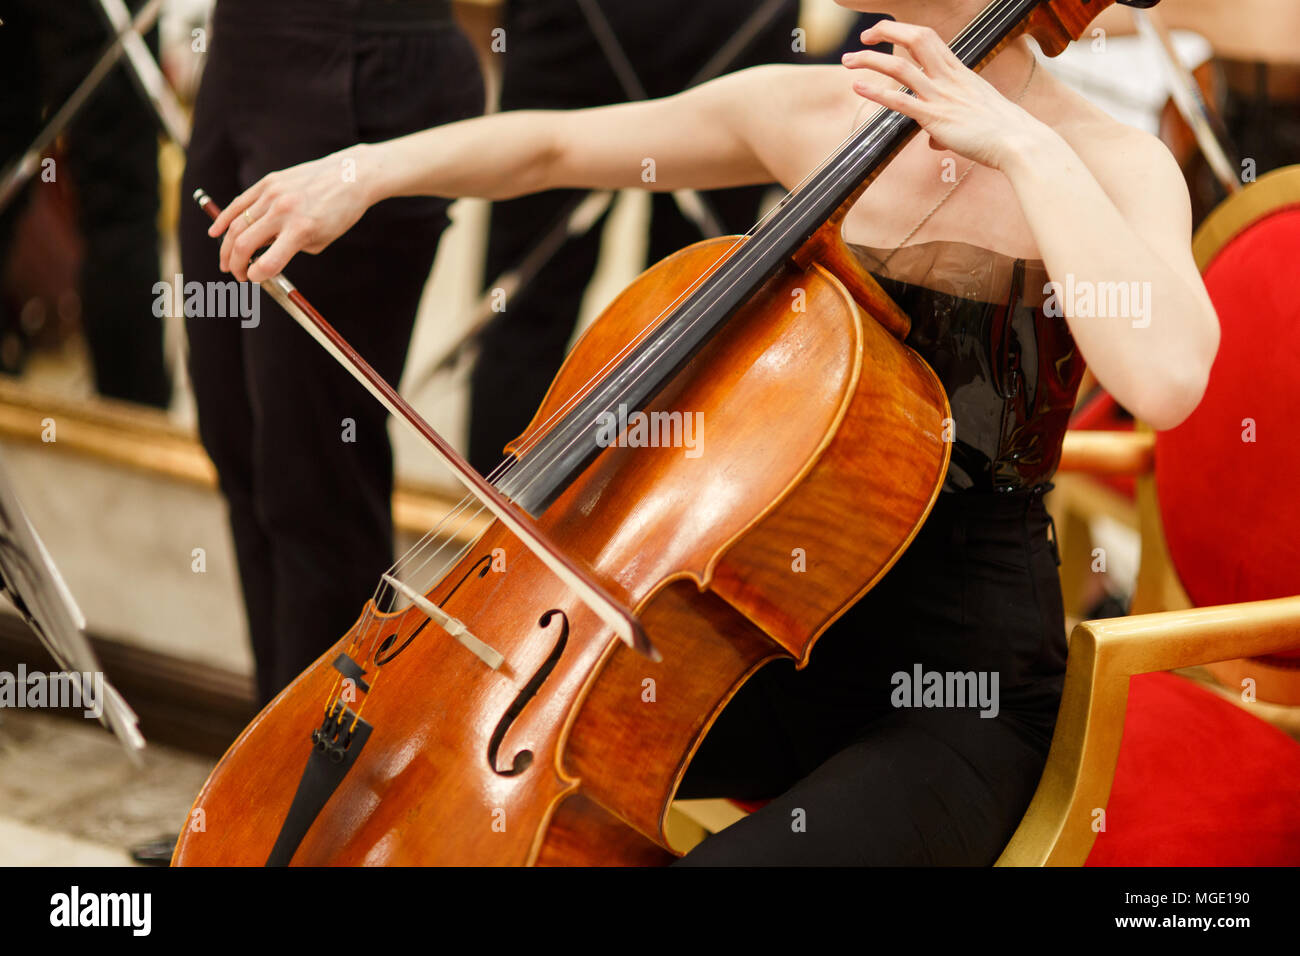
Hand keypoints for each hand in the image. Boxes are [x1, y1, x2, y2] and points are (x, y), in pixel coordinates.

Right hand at [208, 145, 376, 281]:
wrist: (350, 176)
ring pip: (237, 224)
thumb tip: (261, 256)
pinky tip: (215, 232)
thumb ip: (291, 249)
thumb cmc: (339, 213)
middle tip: (237, 275)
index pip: (268, 262)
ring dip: (226, 247)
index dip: (256, 277)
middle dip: (236, 265)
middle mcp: (283, 211)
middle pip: (243, 244)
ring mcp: (272, 194)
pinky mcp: (268, 182)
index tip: (255, 280)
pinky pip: (239, 203)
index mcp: (300, 230)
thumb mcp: (321, 239)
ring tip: (226, 262)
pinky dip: (224, 219)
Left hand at [841, 20, 1049, 170]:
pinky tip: (858, 86)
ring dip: (870, 60)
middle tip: (863, 36)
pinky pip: (900, 100)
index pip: (929, 38)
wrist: (1019, 142)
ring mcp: (941, 96)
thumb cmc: (1003, 132)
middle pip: (915, 39)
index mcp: (960, 71)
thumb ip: (949, 124)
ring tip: (848, 61)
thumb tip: (935, 141)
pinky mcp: (935, 118)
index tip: (884, 33)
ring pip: (900, 67)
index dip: (903, 31)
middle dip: (886, 32)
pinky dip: (875, 92)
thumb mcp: (975, 118)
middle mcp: (949, 77)